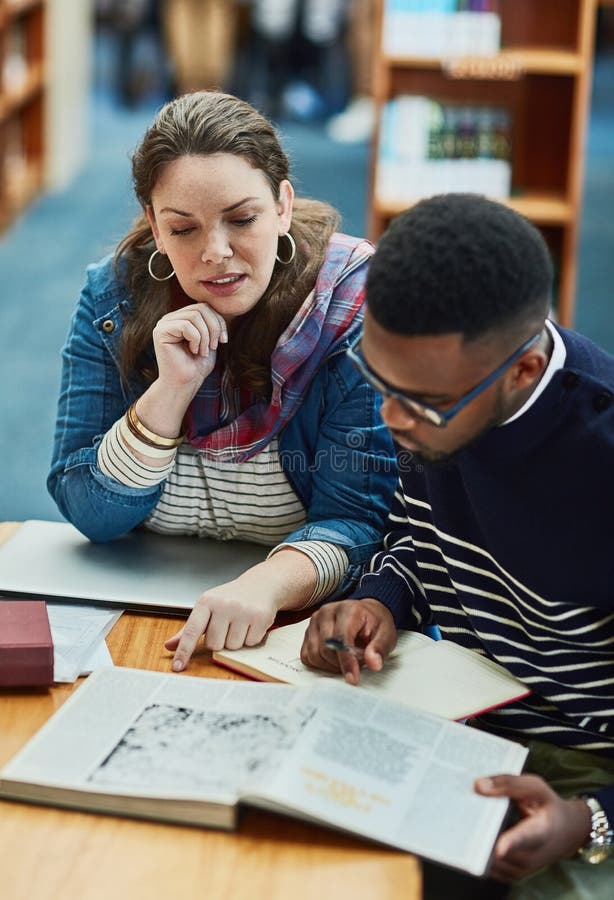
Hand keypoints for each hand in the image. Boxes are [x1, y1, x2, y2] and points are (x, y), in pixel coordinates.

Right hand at [152, 302, 227, 391]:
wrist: (184, 384)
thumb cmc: (197, 365)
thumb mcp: (209, 339)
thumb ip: (211, 322)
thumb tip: (219, 306)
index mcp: (181, 318)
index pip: (204, 307)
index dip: (219, 321)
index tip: (223, 340)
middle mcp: (170, 318)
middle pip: (200, 308)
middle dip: (213, 328)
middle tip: (213, 346)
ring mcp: (164, 324)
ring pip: (194, 316)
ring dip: (205, 336)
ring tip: (203, 351)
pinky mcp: (160, 332)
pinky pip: (186, 326)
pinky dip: (196, 339)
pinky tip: (193, 351)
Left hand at [165, 576, 280, 670]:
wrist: (261, 583)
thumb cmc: (231, 598)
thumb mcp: (208, 608)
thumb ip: (189, 629)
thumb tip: (170, 646)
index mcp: (206, 601)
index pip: (191, 631)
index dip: (184, 650)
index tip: (177, 667)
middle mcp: (223, 604)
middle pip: (214, 645)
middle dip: (220, 641)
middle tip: (227, 625)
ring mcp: (243, 610)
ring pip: (232, 646)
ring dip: (236, 640)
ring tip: (240, 623)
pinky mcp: (260, 617)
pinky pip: (250, 643)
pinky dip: (250, 638)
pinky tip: (251, 624)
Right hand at [300, 598, 396, 684]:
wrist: (365, 614)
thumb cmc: (374, 624)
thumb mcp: (386, 634)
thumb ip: (380, 649)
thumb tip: (373, 663)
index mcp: (347, 610)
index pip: (341, 638)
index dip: (346, 661)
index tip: (353, 678)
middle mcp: (326, 612)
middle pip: (325, 649)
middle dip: (342, 663)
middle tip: (358, 661)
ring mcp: (314, 622)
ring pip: (314, 654)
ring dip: (331, 665)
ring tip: (347, 658)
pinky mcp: (308, 633)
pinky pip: (307, 656)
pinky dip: (320, 664)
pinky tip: (335, 658)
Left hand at [475, 774, 591, 881]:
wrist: (567, 832)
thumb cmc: (548, 806)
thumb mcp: (535, 787)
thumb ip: (508, 784)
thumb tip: (479, 786)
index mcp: (540, 830)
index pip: (524, 839)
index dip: (510, 844)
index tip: (499, 848)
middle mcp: (530, 856)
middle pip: (495, 850)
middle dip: (476, 834)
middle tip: (459, 814)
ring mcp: (520, 869)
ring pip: (487, 860)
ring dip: (474, 843)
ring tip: (466, 821)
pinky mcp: (510, 875)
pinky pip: (487, 865)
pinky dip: (479, 851)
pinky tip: (474, 832)